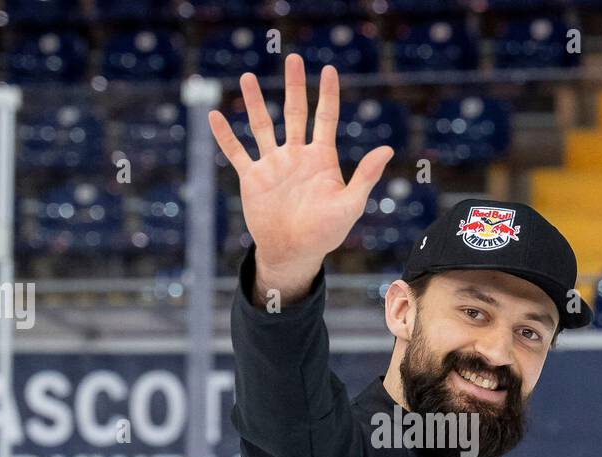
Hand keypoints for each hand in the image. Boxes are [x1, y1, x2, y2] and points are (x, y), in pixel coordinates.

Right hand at [209, 53, 393, 304]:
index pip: (325, 118)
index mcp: (321, 159)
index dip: (327, 94)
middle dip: (295, 86)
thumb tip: (387, 149)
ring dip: (256, 102)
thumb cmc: (325, 233)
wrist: (293, 253)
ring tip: (248, 77)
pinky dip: (225, 135)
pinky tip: (214, 115)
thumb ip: (365, 176)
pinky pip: (236, 152)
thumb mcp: (350, 205)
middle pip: (295, 112)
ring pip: (262, 125)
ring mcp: (273, 165)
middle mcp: (297, 156)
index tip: (328, 70)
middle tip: (293, 59)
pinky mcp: (252, 178)